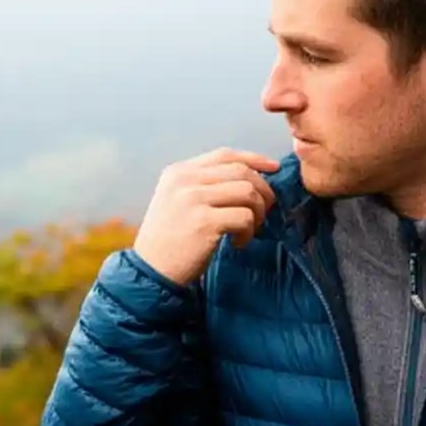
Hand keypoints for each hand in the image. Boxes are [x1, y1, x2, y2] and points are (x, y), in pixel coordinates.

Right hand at [133, 147, 280, 285]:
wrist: (152, 271)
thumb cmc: (170, 240)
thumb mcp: (177, 201)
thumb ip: (204, 185)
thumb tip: (249, 177)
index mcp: (178, 172)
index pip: (225, 155)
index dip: (254, 159)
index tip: (273, 168)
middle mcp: (185, 180)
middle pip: (241, 171)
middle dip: (262, 190)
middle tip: (264, 211)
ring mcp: (193, 200)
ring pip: (247, 192)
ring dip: (257, 213)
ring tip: (248, 230)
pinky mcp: (204, 222)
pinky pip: (245, 217)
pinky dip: (249, 231)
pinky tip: (238, 243)